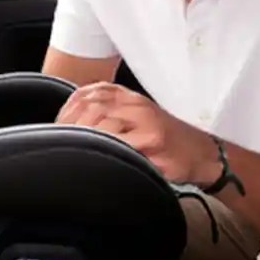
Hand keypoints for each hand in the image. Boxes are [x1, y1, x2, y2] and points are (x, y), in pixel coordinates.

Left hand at [56, 83, 221, 184]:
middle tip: (62, 147)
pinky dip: (108, 156)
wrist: (203, 152)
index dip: (66, 113)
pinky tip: (100, 164)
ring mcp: (147, 125)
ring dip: (87, 144)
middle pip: (92, 111)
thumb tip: (66, 125)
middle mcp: (137, 106)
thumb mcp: (136, 116)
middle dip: (71, 130)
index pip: (87, 95)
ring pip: (105, 129)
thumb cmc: (165, 138)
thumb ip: (106, 112)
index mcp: (128, 96)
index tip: (56, 131)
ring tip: (78, 157)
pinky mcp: (155, 146)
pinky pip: (124, 150)